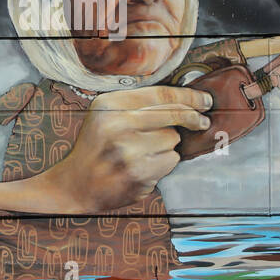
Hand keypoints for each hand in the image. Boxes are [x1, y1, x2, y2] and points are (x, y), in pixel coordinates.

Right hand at [37, 86, 211, 211]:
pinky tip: (144, 167)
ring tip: (143, 152)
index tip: (204, 100)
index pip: (161, 94)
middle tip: (202, 122)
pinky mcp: (138, 172)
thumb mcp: (106, 115)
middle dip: (193, 118)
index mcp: (109, 104)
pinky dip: (164, 164)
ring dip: (167, 145)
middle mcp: (118, 124)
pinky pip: (170, 160)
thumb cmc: (97, 147)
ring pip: (173, 139)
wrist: (75, 185)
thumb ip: (138, 104)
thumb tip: (185, 100)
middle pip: (173, 114)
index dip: (189, 96)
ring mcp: (128, 150)